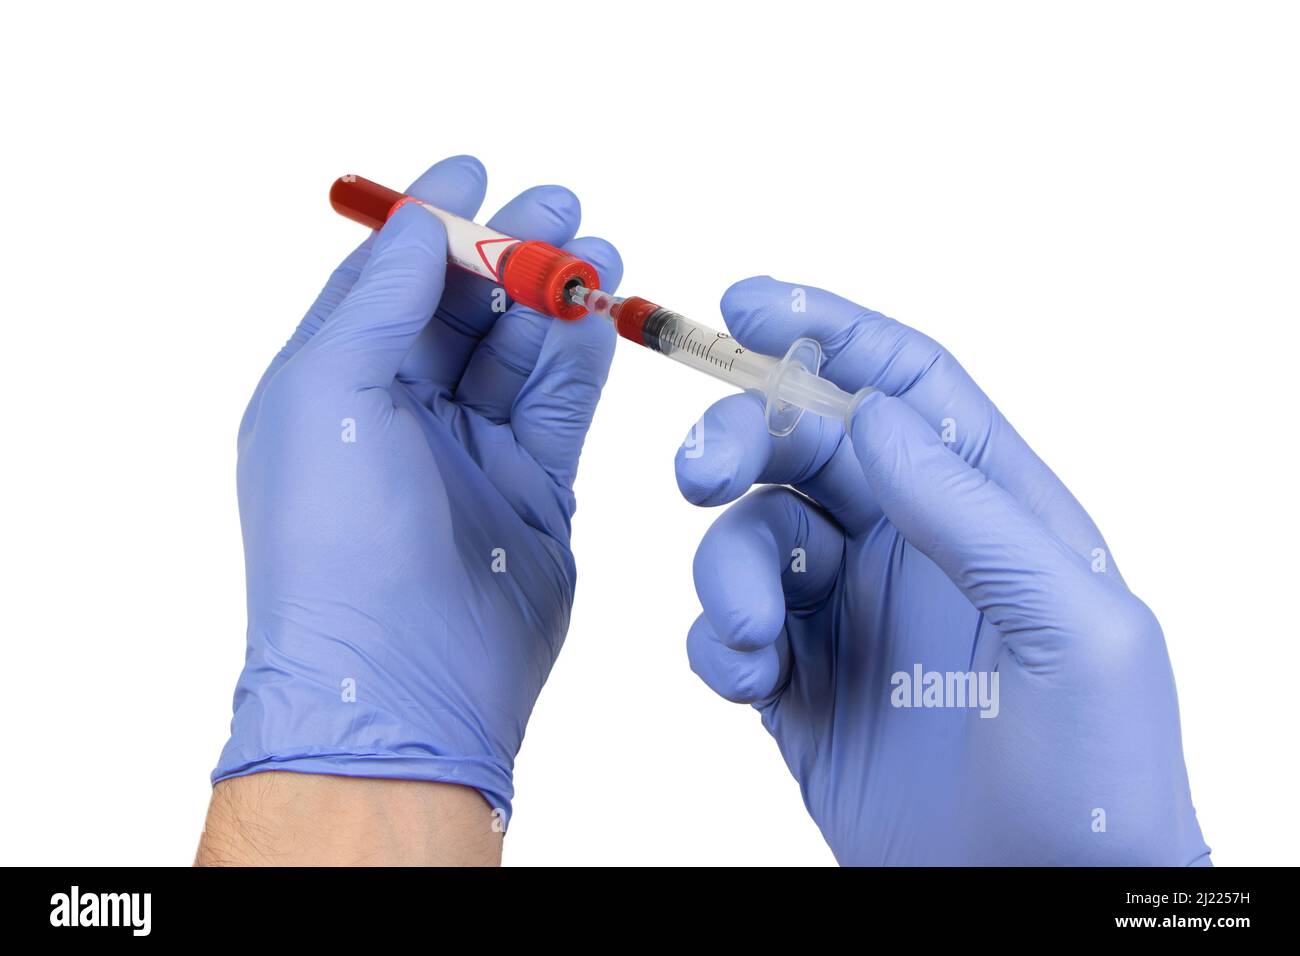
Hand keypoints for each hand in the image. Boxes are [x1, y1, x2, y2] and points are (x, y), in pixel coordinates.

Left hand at [213, 155, 620, 825]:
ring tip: (592, 246)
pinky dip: (580, 354)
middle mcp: (401, 415)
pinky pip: (561, 404)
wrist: (399, 679)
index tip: (474, 173)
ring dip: (552, 295)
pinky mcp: (535, 490)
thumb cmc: (337, 538)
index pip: (385, 281)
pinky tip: (598, 311)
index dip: (430, 223)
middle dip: (506, 251)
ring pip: (519, 351)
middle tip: (558, 204)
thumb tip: (415, 225)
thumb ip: (379, 300)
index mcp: (334, 387)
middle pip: (461, 308)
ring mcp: (471, 454)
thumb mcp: (329, 390)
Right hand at [676, 277, 1209, 864]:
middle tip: (698, 471)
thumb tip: (875, 417)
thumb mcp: (1076, 629)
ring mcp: (852, 618)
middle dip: (738, 441)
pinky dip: (719, 645)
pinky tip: (751, 684)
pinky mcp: (802, 687)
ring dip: (727, 571)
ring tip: (757, 637)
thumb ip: (976, 514)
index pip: (906, 387)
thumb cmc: (1098, 779)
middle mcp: (915, 549)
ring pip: (752, 538)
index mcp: (990, 511)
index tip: (745, 304)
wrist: (1039, 909)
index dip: (828, 332)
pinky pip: (730, 632)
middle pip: (804, 447)